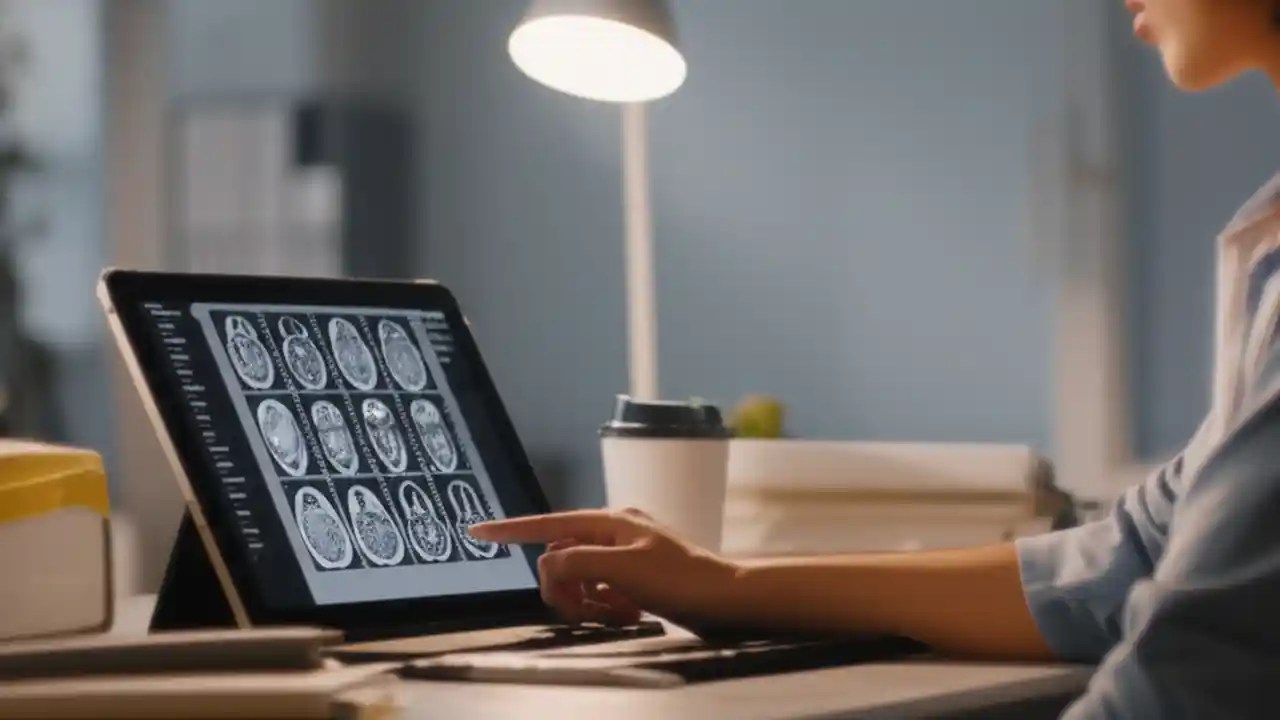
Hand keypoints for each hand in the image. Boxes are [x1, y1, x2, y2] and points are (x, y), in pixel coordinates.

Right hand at [469, 509, 739, 628]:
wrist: (727, 600)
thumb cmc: (681, 580)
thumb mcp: (622, 569)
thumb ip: (577, 560)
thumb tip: (549, 562)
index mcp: (611, 521)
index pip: (549, 523)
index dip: (511, 529)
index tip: (477, 531)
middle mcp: (615, 533)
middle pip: (561, 559)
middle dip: (566, 589)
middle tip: (590, 612)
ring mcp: (626, 556)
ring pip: (580, 580)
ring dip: (589, 602)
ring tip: (619, 615)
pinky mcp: (636, 579)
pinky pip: (601, 593)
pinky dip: (607, 608)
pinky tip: (630, 616)